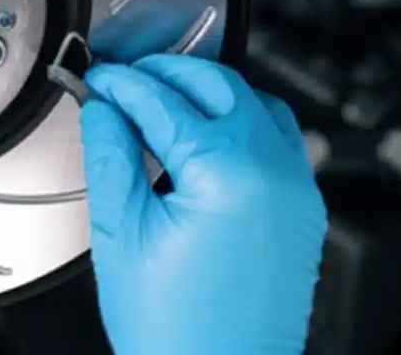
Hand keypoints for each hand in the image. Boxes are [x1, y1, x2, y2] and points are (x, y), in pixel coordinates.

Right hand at [81, 55, 326, 354]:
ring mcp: (296, 189)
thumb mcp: (121, 232)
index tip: (97, 78)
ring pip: (255, 104)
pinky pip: (277, 139)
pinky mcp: (303, 209)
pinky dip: (239, 122)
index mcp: (226, 172)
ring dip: (208, 92)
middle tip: (124, 80)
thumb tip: (103, 107)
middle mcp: (273, 171)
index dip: (122, 82)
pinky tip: (205, 136)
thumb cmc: (176, 327)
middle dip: (166, 72)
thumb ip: (110, 155)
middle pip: (218, 85)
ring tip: (162, 101)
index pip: (163, 99)